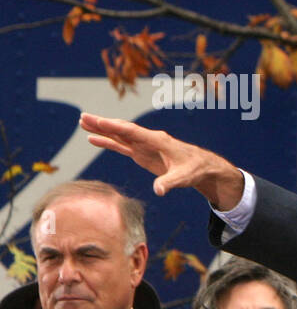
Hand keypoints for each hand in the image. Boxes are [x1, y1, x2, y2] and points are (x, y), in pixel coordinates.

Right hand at [80, 114, 245, 209]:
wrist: (201, 168)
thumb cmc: (194, 169)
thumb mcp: (183, 177)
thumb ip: (169, 183)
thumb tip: (158, 191)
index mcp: (158, 140)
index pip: (133, 132)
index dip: (115, 127)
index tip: (99, 121)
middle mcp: (149, 140)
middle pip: (122, 130)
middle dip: (103, 124)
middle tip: (83, 117)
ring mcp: (144, 146)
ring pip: (119, 135)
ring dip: (101, 130)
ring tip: (83, 123)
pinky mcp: (142, 153)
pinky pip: (122, 146)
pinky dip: (108, 142)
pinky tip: (93, 139)